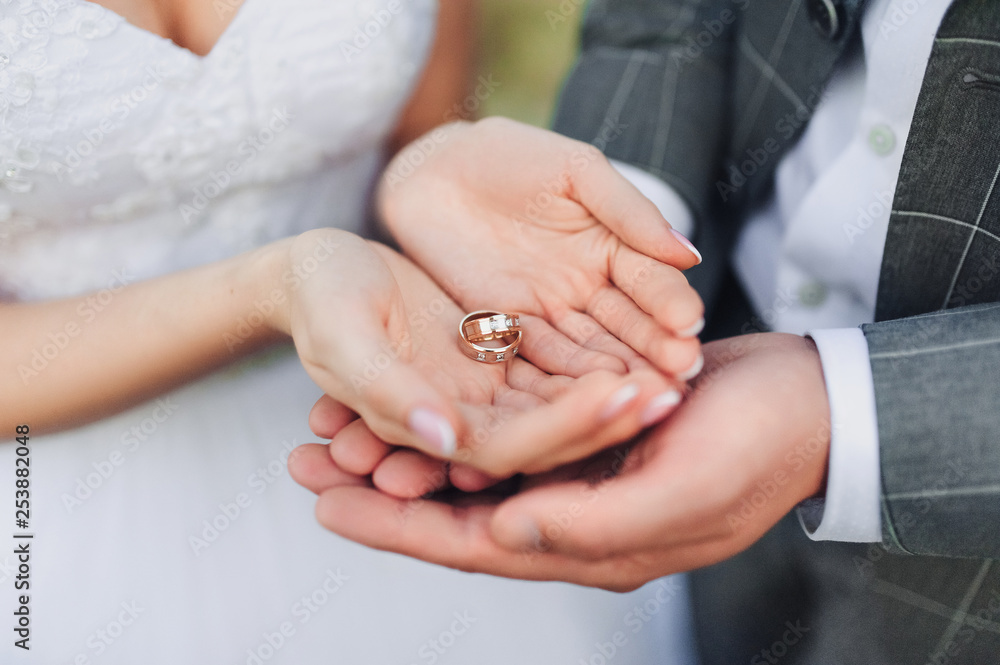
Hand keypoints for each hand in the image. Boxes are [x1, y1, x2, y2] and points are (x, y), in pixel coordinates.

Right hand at [278, 230, 683, 474]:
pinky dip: (597, 352)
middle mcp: (468, 420)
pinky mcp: (500, 356)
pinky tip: (644, 334)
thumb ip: (388, 392)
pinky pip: (559, 359)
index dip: (568, 426)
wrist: (319, 272)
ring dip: (617, 385)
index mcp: (431, 429)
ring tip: (678, 364)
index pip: (513, 445)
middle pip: (553, 431)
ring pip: (564, 397)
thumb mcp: (343, 339)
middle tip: (675, 387)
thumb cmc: (320, 300)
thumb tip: (443, 440)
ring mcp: (488, 390)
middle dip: (612, 412)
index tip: (624, 396)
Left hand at [289, 333, 831, 589]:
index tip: (325, 507)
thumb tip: (504, 537)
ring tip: (339, 427)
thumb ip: (595, 524)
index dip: (396, 530)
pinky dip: (457, 422)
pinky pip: (504, 436)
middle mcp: (571, 517)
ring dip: (409, 452)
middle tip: (306, 459)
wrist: (808, 403)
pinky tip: (419, 400)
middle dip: (380, 490)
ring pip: (470, 474)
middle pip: (454, 513)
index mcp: (589, 543)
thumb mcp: (686, 491)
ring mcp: (577, 477)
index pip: (470, 546)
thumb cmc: (758, 446)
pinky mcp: (584, 435)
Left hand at [380, 118, 704, 379]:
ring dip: (617, 372)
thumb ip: (628, 210)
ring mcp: (550, 312)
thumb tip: (688, 255)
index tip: (690, 326)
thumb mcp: (576, 171)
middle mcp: (589, 287)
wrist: (433, 170)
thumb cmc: (510, 157)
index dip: (671, 302)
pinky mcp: (507, 330)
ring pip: (589, 349)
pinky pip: (539, 357)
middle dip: (655, 349)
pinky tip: (587, 397)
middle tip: (681, 374)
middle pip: (628, 324)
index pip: (651, 280)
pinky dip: (564, 378)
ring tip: (643, 395)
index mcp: (614, 246)